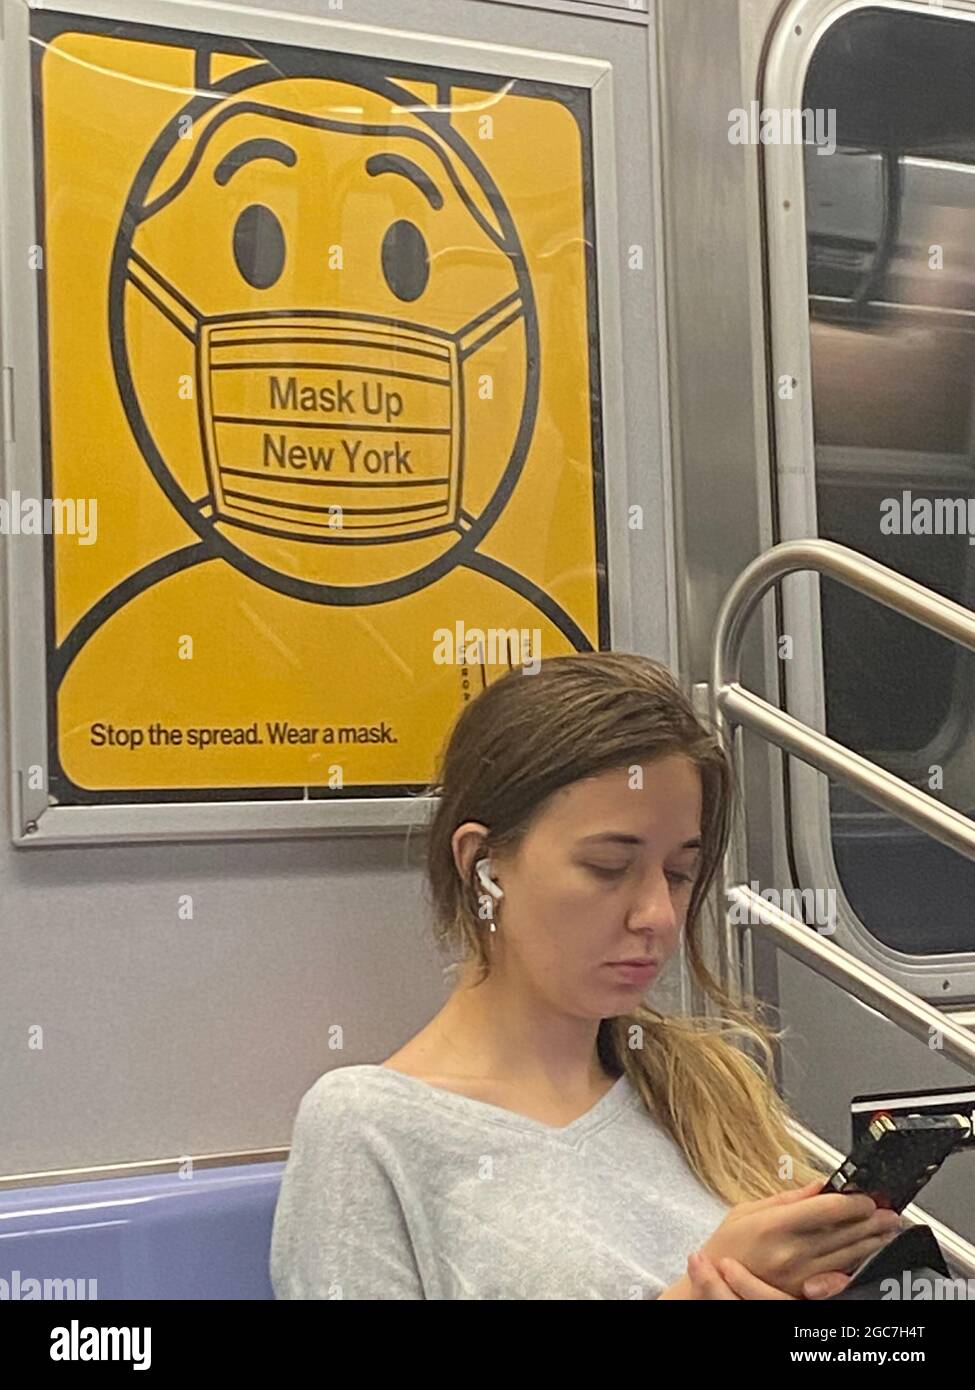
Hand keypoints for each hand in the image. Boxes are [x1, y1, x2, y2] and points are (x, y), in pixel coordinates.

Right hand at [696, 1180, 900, 1299]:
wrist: (713, 1286)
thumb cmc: (726, 1246)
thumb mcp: (748, 1210)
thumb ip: (787, 1198)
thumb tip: (818, 1185)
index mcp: (776, 1225)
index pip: (829, 1209)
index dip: (854, 1201)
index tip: (866, 1196)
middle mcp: (791, 1252)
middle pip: (845, 1232)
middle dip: (872, 1220)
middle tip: (889, 1212)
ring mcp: (800, 1276)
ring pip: (848, 1256)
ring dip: (871, 1242)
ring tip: (886, 1231)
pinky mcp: (803, 1293)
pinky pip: (838, 1276)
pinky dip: (856, 1263)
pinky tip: (868, 1255)